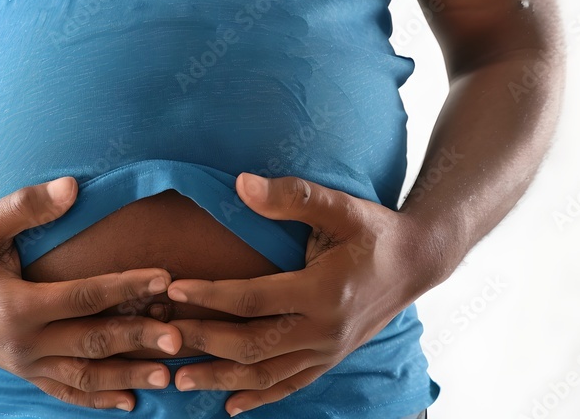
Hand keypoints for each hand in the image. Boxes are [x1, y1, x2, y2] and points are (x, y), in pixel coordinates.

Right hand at [0, 176, 182, 411]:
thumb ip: (26, 206)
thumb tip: (72, 186)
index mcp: (17, 305)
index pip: (84, 296)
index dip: (126, 287)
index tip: (164, 278)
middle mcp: (24, 342)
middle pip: (92, 340)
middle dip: (138, 339)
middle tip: (179, 338)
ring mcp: (25, 364)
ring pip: (85, 375)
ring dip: (128, 376)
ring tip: (168, 376)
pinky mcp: (25, 374)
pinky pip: (65, 391)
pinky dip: (97, 399)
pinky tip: (130, 401)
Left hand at [166, 173, 429, 415]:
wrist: (418, 262)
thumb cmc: (373, 230)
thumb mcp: (340, 206)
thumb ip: (292, 196)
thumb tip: (241, 183)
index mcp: (323, 290)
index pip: (254, 299)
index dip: (210, 295)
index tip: (172, 290)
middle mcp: (325, 329)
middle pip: (253, 344)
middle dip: (204, 341)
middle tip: (161, 337)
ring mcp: (328, 351)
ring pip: (267, 374)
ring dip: (221, 378)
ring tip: (179, 379)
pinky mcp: (330, 360)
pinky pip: (291, 386)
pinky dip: (259, 397)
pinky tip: (230, 404)